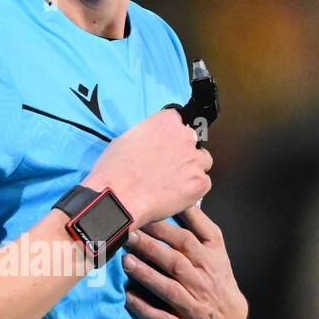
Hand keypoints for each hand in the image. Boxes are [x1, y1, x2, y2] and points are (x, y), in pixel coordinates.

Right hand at [87, 108, 211, 227]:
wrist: (118, 197)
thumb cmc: (115, 171)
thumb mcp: (126, 139)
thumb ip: (147, 136)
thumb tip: (150, 143)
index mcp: (167, 121)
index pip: (178, 121)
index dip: (171, 136)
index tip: (166, 146)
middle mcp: (185, 136)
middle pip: (193, 141)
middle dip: (183, 153)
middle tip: (167, 167)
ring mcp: (194, 160)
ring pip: (203, 162)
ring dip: (192, 170)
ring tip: (173, 183)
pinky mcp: (200, 182)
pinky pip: (204, 184)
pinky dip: (193, 191)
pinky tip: (175, 195)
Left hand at [121, 206, 247, 318]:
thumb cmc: (216, 279)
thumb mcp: (216, 250)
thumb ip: (199, 226)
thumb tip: (183, 196)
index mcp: (211, 259)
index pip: (188, 239)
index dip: (164, 227)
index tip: (142, 214)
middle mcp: (204, 281)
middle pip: (175, 261)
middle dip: (150, 247)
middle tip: (127, 234)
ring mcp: (195, 306)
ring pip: (169, 289)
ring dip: (146, 275)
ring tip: (125, 261)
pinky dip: (145, 309)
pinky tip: (127, 298)